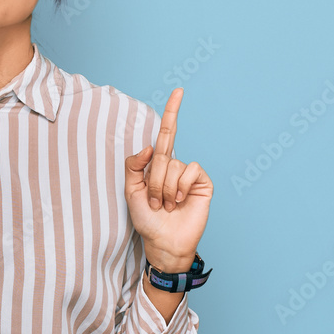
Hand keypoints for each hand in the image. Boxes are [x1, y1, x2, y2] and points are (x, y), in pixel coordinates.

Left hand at [124, 88, 211, 271]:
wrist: (163, 241)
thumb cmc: (147, 219)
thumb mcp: (131, 191)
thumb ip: (134, 165)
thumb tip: (149, 146)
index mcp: (158, 164)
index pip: (165, 133)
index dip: (172, 111)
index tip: (179, 91)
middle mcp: (175, 165)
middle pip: (161, 155)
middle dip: (153, 181)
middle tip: (154, 203)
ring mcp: (190, 173)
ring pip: (173, 165)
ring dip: (164, 188)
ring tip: (166, 205)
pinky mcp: (202, 182)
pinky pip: (189, 170)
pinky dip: (181, 187)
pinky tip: (180, 200)